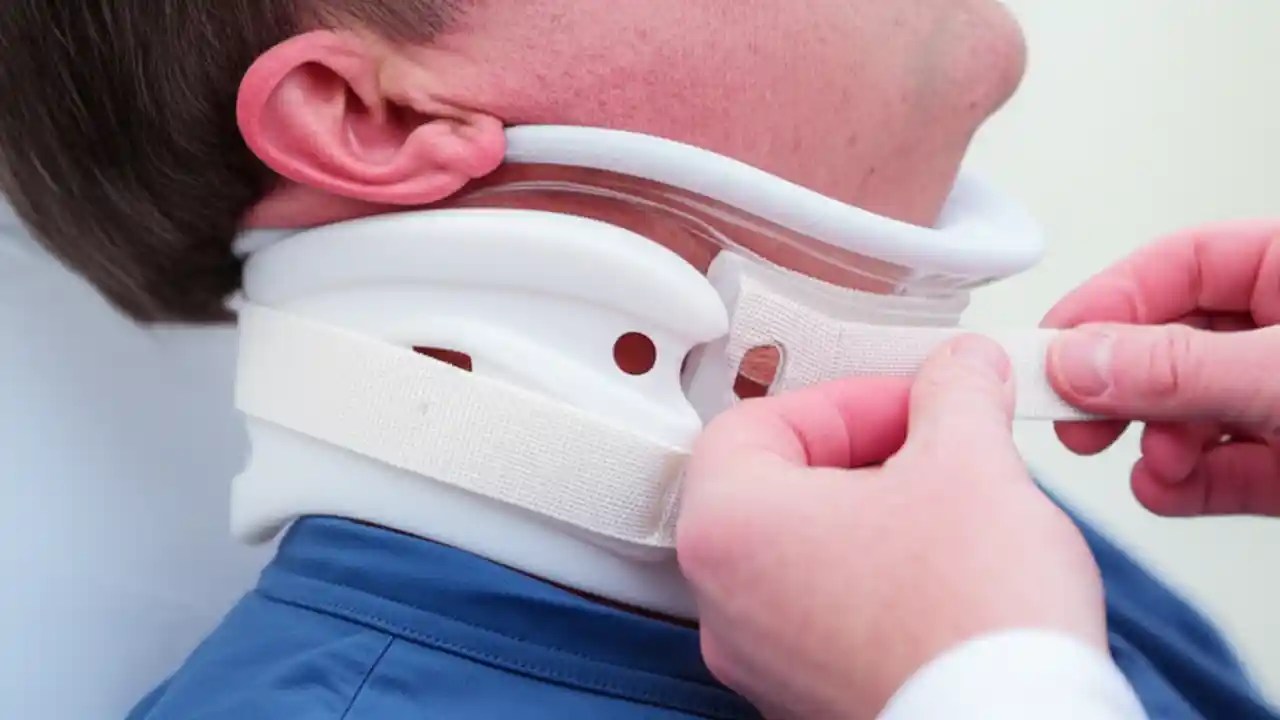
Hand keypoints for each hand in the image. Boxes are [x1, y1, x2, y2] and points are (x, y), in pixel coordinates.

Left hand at [678, 336, 1105, 719]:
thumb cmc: (970, 624)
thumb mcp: (970, 462)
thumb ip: (955, 393)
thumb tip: (960, 370)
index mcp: (727, 528)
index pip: (758, 421)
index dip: (845, 397)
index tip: (912, 400)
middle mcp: (724, 604)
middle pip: (776, 488)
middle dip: (863, 453)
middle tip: (934, 445)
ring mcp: (762, 660)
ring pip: (802, 556)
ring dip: (871, 518)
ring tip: (951, 512)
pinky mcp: (808, 699)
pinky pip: (825, 617)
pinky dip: (874, 584)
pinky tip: (943, 580)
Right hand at [1044, 220, 1279, 516]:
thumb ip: (1179, 366)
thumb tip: (1077, 360)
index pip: (1179, 264)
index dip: (1110, 303)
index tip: (1053, 350)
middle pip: (1168, 342)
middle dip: (1120, 387)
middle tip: (1073, 416)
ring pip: (1187, 411)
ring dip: (1156, 443)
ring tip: (1156, 463)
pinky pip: (1218, 470)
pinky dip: (1184, 485)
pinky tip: (1167, 490)